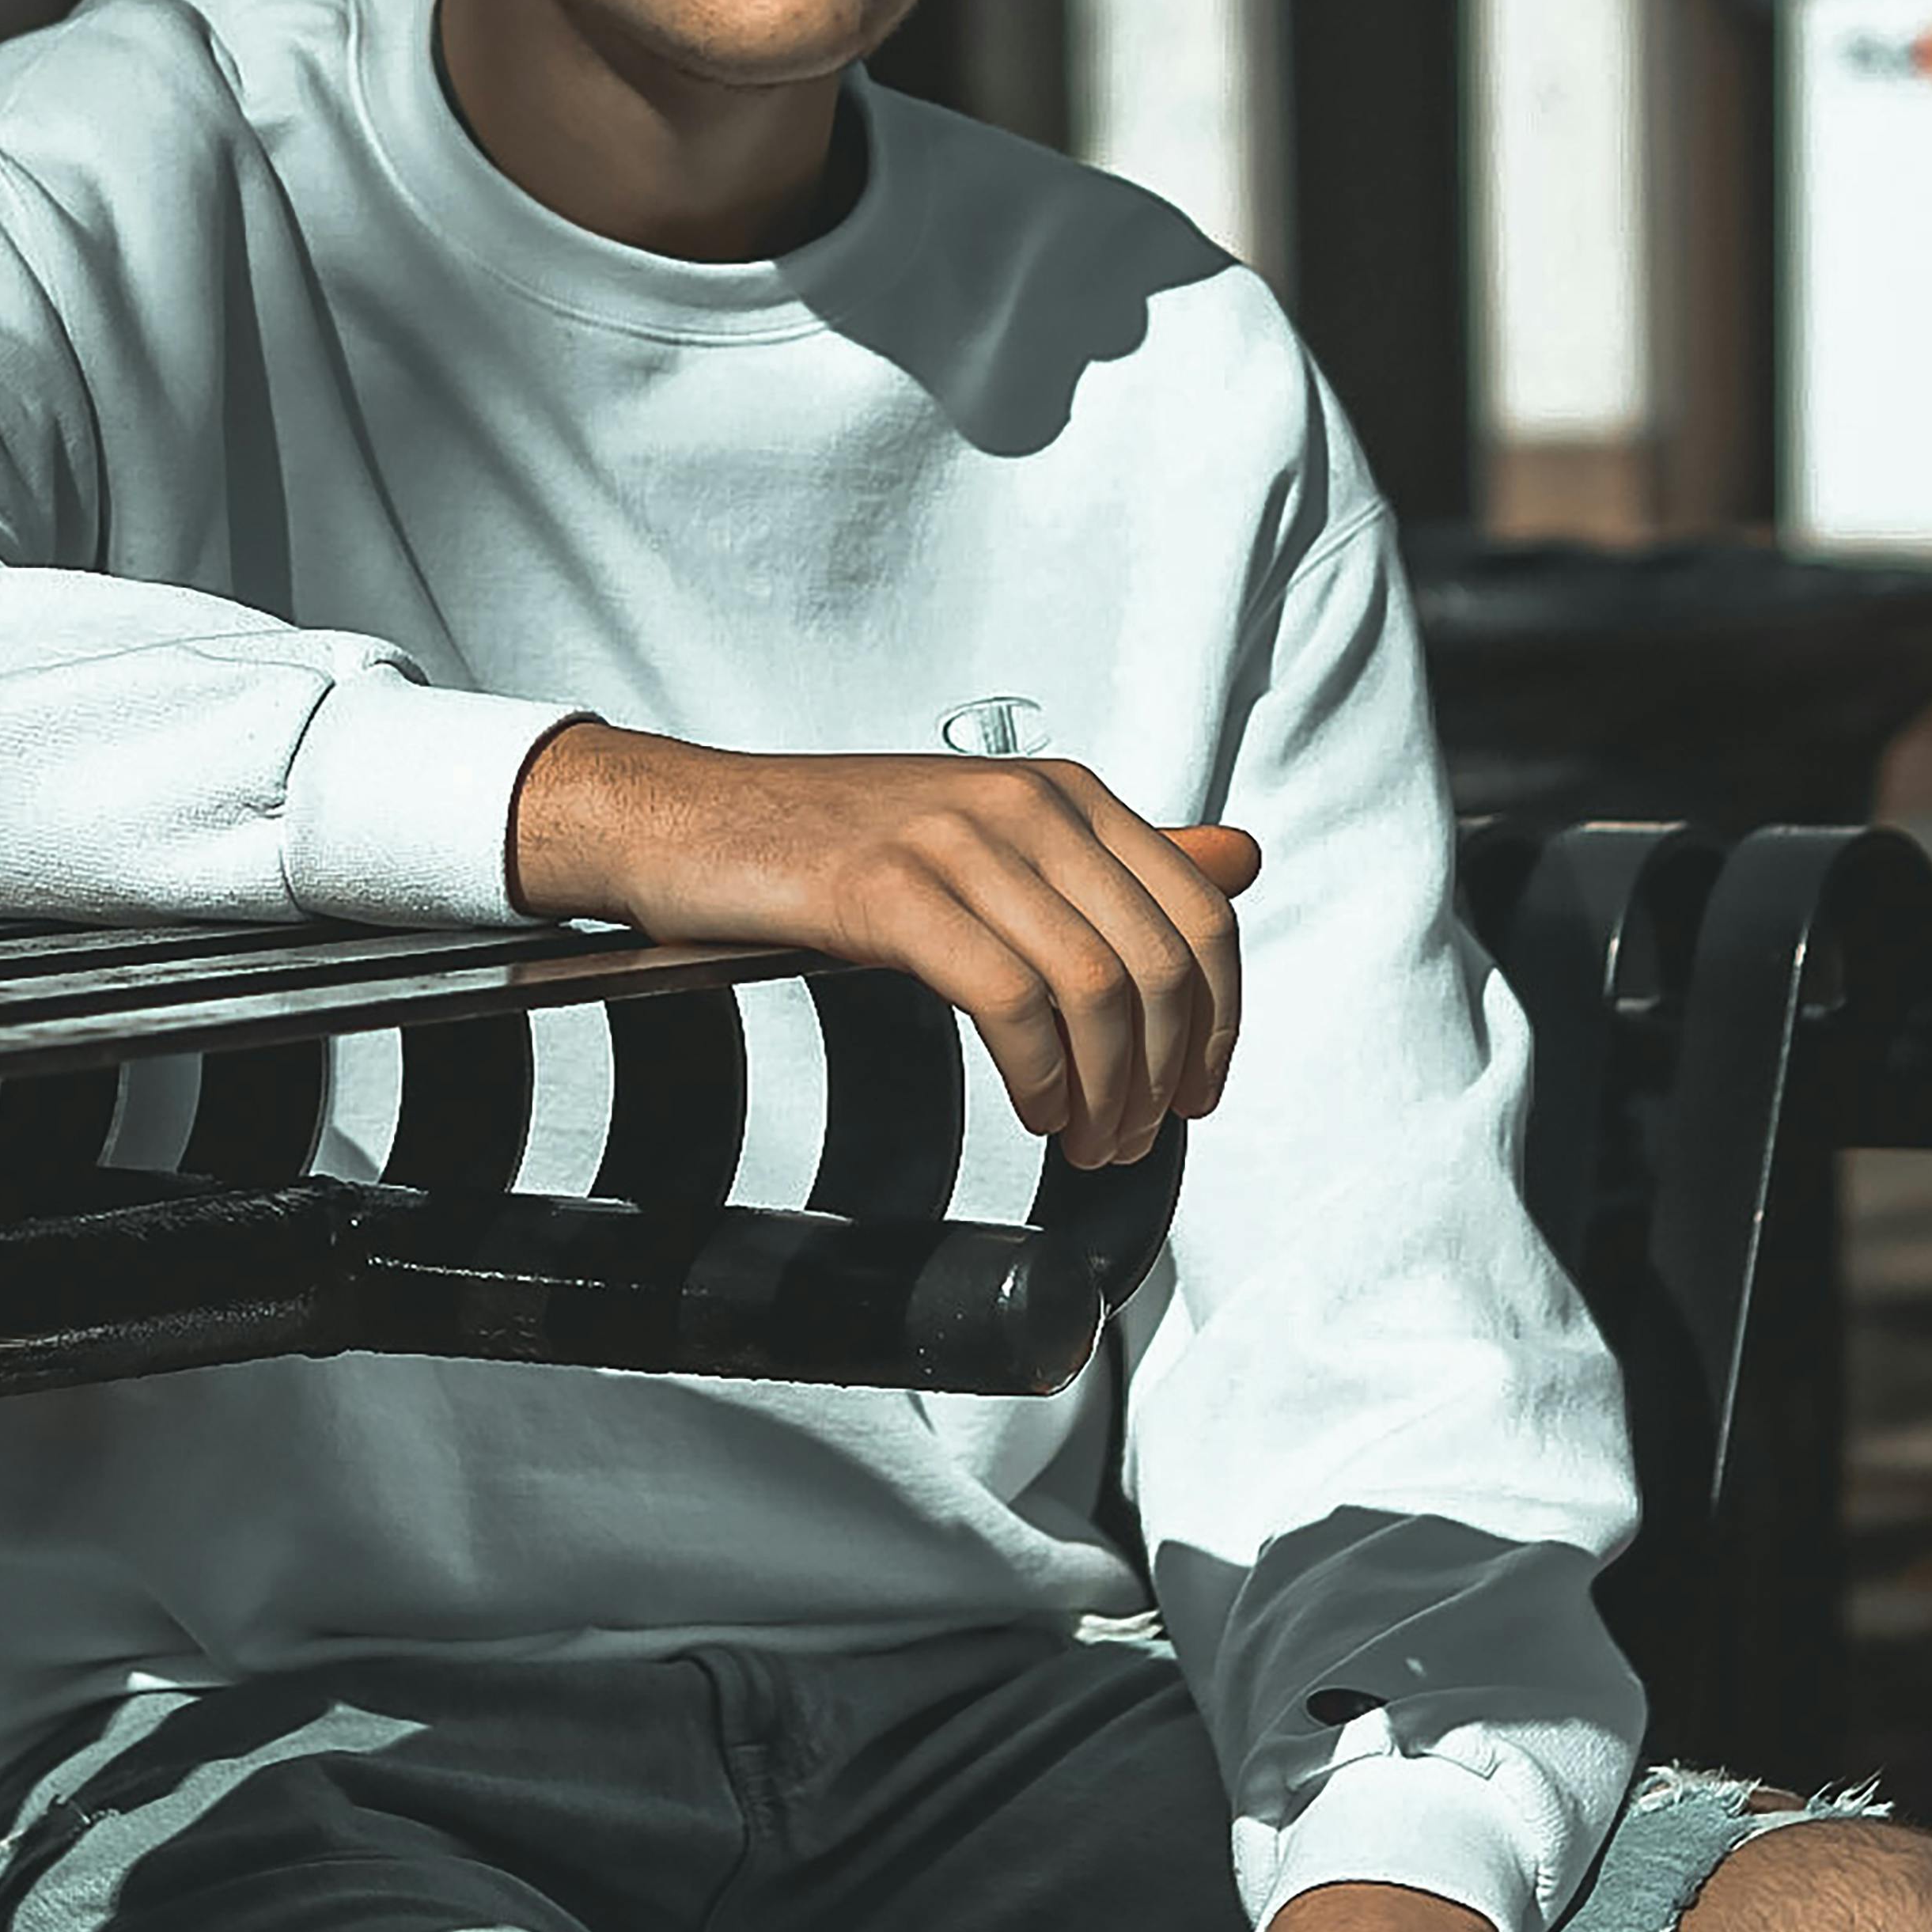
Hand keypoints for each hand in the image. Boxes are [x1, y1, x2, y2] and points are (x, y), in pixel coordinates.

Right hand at [505, 724, 1257, 1166]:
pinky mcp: (888, 888)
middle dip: (1164, 1073)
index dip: (1217, 1019)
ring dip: (1107, 1091)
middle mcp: (1028, 800)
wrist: (687, 819)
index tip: (1197, 1093)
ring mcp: (957, 839)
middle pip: (1160, 959)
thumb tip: (1243, 857)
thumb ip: (1115, 857)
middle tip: (1133, 1141)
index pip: (1200, 910)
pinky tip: (1034, 1111)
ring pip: (1094, 986)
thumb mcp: (989, 832)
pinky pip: (1009, 998)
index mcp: (1067, 790)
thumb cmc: (836, 844)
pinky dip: (1039, 1075)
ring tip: (1086, 1142)